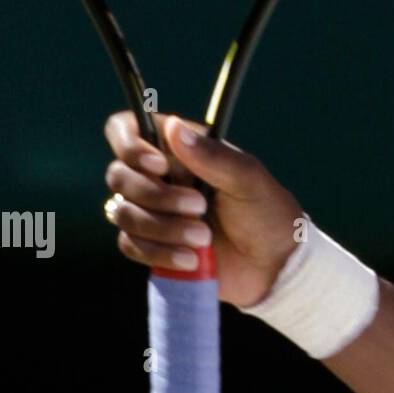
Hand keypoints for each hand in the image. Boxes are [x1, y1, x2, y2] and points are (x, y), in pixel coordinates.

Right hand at [102, 112, 302, 306]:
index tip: (159, 165)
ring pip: (122, 212)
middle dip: (155, 195)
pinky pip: (130, 244)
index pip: (127, 129)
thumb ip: (212, 155)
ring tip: (204, 237)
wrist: (274, 267)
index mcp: (182, 150)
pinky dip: (159, 252)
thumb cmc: (267, 212)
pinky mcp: (151, 245)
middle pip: (119, 174)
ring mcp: (153, 212)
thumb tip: (173, 125)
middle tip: (199, 207)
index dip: (130, 144)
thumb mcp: (248, 180)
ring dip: (162, 227)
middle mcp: (160, 177)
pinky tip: (191, 259)